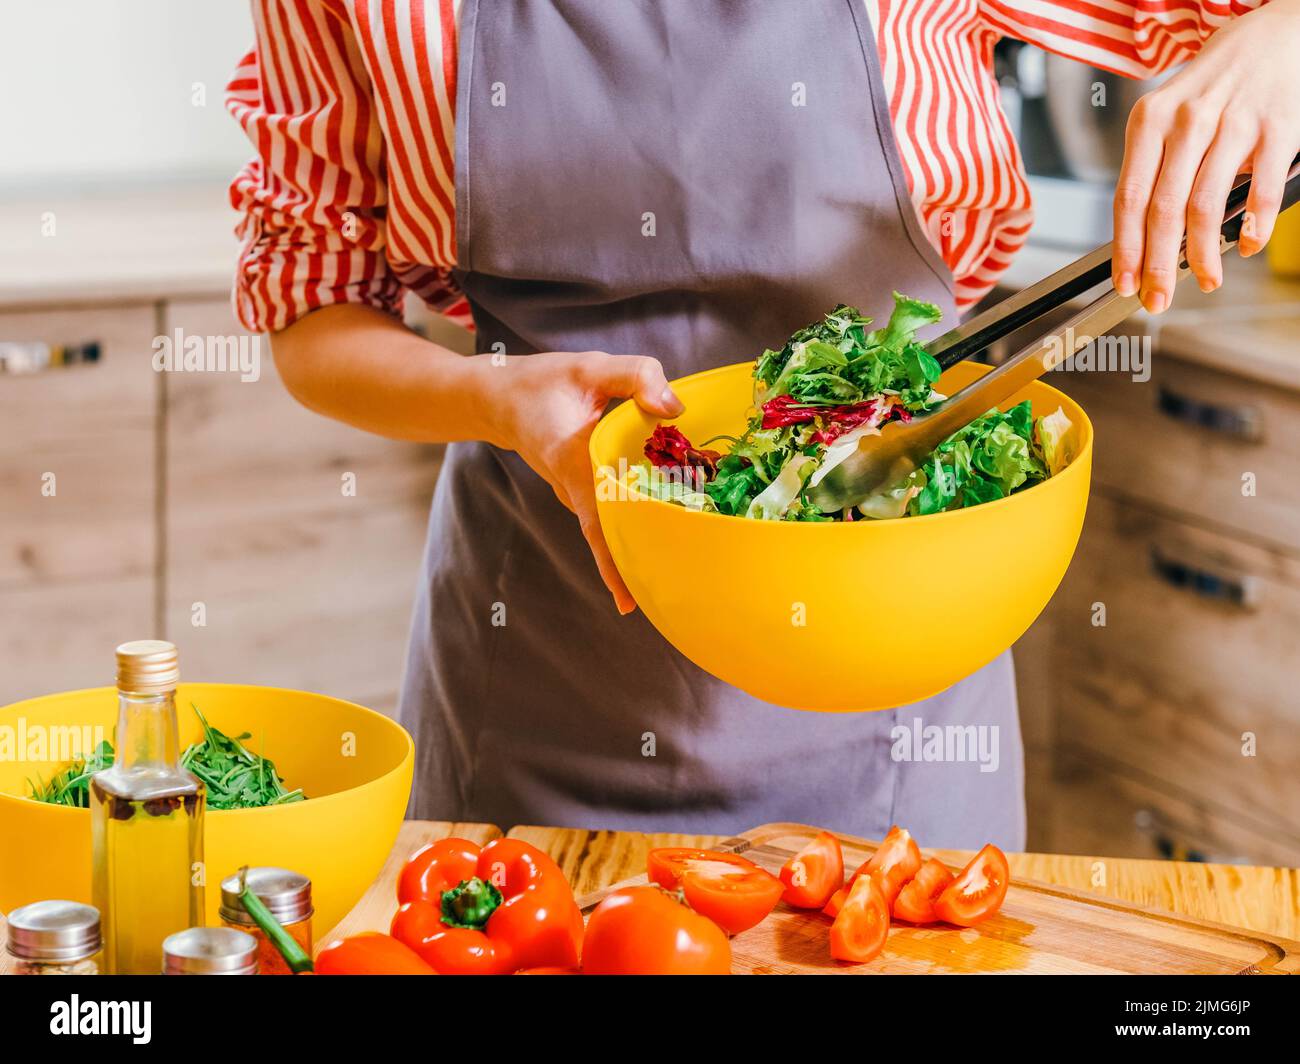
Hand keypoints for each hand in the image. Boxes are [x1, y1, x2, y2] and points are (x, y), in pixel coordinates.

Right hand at [487, 350, 683, 613]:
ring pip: (609, 528)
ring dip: (638, 544)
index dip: (613, 560)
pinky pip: (609, 514)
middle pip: (609, 537)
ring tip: (677, 570)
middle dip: (635, 567)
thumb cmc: (545, 382)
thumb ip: (636, 377)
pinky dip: (634, 522)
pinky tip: (666, 527)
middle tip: (671, 597)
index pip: (598, 520)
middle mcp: (573, 490)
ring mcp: (576, 495)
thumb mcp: (590, 368)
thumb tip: (676, 410)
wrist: (499, 400)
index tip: (627, 599)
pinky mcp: (581, 492)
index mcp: (574, 463)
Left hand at [1112, 0, 1299, 311]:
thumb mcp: (1168, 116)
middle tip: (1157, 298)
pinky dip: (1253, 227)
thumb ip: (1156, 169)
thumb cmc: (1214, 84)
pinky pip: (1261, 190)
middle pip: (1163, 210)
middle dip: (1157, 265)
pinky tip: (1247, 246)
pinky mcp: (1278, 127)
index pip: (1129, 198)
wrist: (1274, 33)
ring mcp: (1234, 123)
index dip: (1126, 249)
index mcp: (1150, 121)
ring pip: (1205, 207)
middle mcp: (1187, 121)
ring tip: (1205, 279)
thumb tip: (1144, 236)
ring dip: (1203, 255)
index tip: (1125, 283)